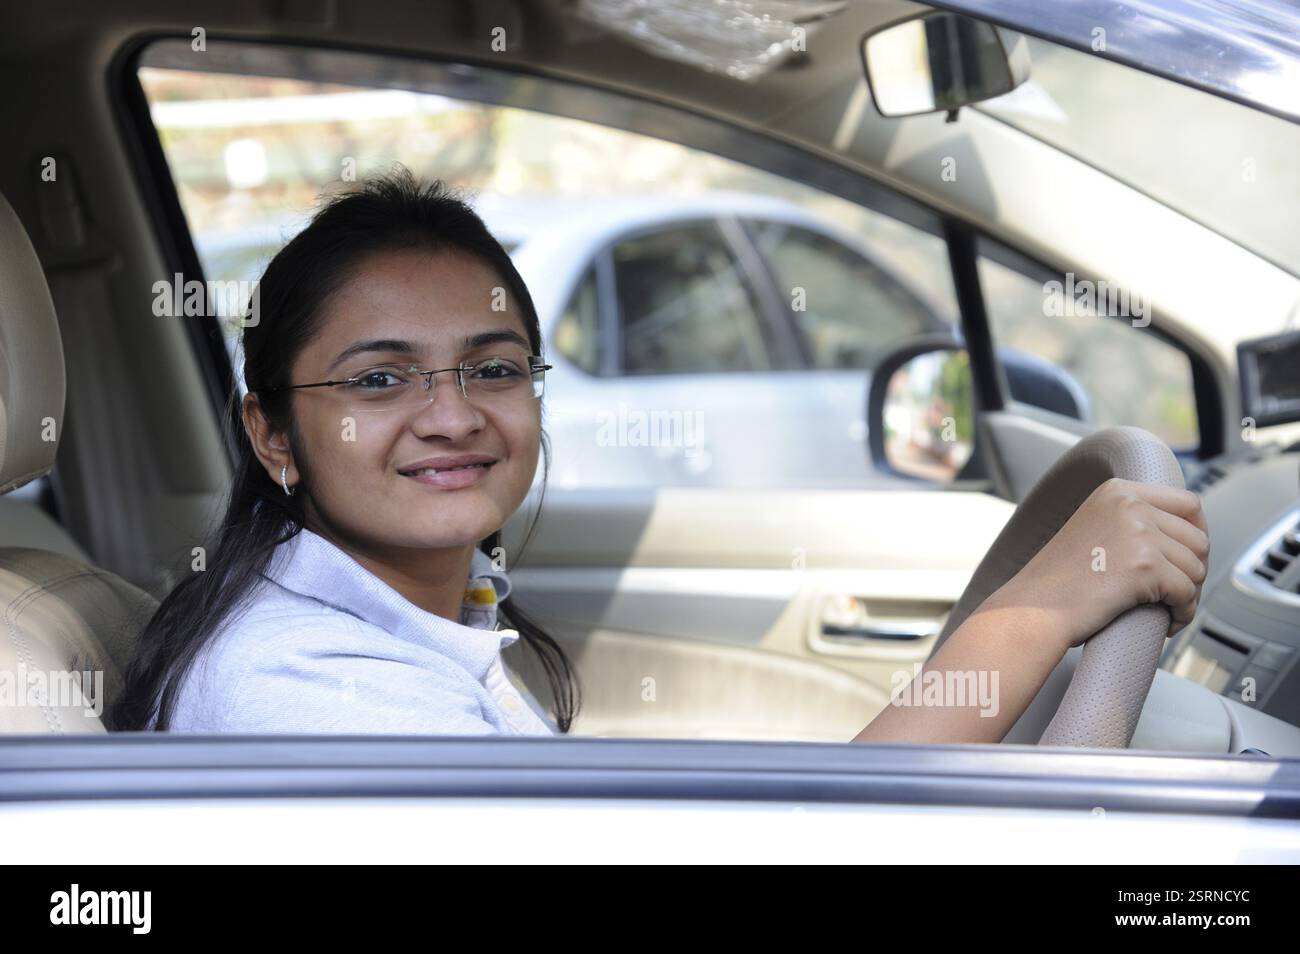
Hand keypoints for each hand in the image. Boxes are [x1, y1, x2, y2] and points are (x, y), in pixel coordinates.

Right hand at [986, 477, 1209, 650]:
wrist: (1031, 610)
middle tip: (1176, 594)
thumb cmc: (1058, 582)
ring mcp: (1138, 532)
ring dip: (1188, 595)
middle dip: (1193, 571)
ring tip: (1167, 611)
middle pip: (1198, 538)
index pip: (1188, 503)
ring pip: (1196, 568)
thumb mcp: (1094, 530)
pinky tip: (1165, 623)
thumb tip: (1190, 535)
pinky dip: (1182, 613)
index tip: (1190, 559)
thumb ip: (1133, 522)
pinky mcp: (1145, 565)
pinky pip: (1187, 593)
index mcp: (1117, 491)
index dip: (1198, 534)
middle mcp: (1130, 504)